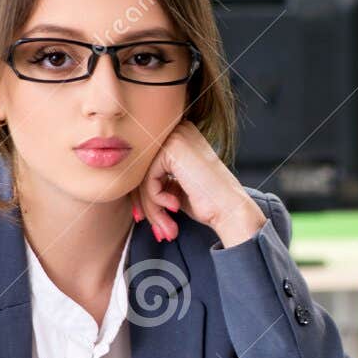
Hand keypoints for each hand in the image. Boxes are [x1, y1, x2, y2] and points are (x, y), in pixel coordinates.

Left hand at [133, 121, 265, 246]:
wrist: (230, 209)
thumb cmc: (208, 201)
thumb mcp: (175, 187)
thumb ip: (154, 180)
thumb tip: (127, 191)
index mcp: (180, 136)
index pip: (146, 163)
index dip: (143, 194)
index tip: (146, 218)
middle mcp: (178, 130)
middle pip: (142, 169)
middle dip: (145, 203)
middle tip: (158, 228)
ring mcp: (175, 137)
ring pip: (142, 176)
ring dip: (152, 207)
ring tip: (166, 227)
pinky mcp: (172, 149)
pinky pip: (148, 179)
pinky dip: (156, 199)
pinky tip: (175, 206)